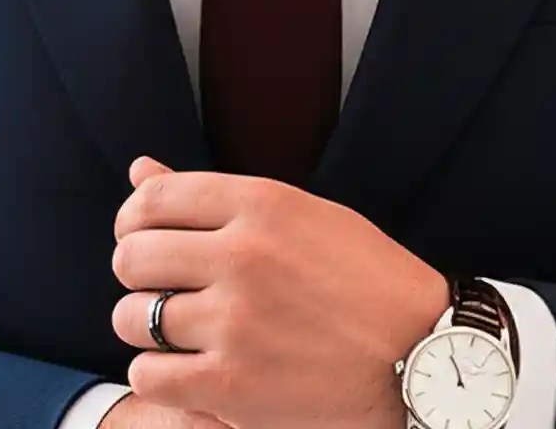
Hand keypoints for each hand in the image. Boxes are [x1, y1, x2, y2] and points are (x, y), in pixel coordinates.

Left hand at [111, 157, 448, 428]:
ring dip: (146, 326)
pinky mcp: (232, 385)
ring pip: (132, 319)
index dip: (133, 219)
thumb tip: (139, 172)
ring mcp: (236, 323)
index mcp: (263, 204)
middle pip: (130, 257)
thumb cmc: (367, 281)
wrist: (424, 355)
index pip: (153, 199)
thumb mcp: (302, 217)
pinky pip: (148, 375)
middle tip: (164, 287)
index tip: (143, 236)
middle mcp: (243, 257)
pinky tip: (186, 369)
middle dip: (138, 273)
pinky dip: (158, 375)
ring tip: (179, 331)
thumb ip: (215, 199)